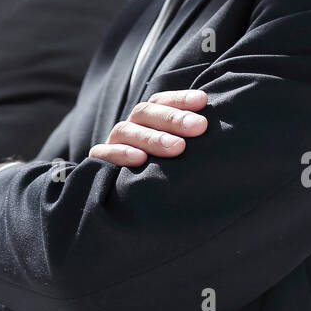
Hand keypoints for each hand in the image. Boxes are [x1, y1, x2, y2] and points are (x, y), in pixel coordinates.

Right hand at [88, 89, 207, 167]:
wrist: (125, 211)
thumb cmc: (164, 178)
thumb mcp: (177, 157)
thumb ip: (189, 141)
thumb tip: (213, 127)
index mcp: (147, 121)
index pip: (160, 101)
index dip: (180, 99)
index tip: (203, 101)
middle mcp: (129, 128)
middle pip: (145, 112)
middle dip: (173, 118)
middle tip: (199, 126)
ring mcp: (112, 144)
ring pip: (126, 130)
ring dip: (153, 137)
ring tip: (178, 147)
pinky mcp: (97, 164)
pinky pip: (103, 154)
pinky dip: (120, 153)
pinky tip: (140, 159)